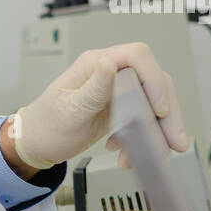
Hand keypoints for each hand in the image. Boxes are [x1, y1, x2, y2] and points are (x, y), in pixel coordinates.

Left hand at [11, 42, 189, 169]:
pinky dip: (145, 138)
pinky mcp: (122, 109)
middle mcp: (109, 73)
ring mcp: (117, 91)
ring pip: (154, 102)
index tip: (158, 107)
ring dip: (160, 130)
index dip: (153, 79)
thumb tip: (109, 63)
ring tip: (157, 154)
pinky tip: (128, 154)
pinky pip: (145, 119)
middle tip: (173, 141)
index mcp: (94, 64)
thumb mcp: (69, 110)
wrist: (37, 145)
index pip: (137, 56)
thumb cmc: (46, 126)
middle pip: (153, 82)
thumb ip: (93, 88)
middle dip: (167, 113)